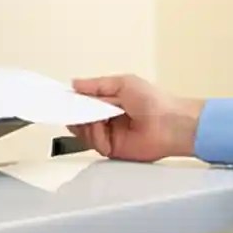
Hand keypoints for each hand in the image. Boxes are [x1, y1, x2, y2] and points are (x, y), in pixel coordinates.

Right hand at [69, 75, 202, 162]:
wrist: (171, 124)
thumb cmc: (155, 100)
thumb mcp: (123, 83)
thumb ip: (97, 85)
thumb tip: (75, 83)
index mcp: (109, 101)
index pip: (83, 102)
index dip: (72, 100)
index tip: (61, 97)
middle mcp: (107, 118)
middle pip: (79, 118)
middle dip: (74, 113)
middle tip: (71, 108)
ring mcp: (109, 134)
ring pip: (83, 132)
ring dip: (83, 124)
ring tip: (93, 117)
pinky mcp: (112, 149)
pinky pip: (93, 144)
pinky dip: (93, 136)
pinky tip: (100, 128)